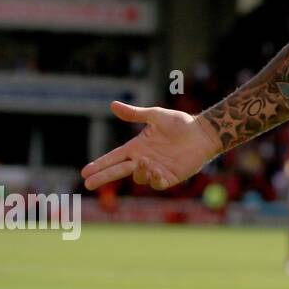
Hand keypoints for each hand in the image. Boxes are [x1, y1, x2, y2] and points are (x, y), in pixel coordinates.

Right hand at [82, 101, 221, 190]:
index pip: (114, 157)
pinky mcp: (170, 177)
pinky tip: (155, 171)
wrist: (203, 132)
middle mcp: (143, 160)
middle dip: (103, 177)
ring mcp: (156, 170)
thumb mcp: (155, 116)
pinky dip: (154, 179)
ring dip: (138, 172)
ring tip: (145, 162)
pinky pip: (157, 183)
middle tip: (88, 183)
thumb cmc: (181, 123)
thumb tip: (112, 104)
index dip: (100, 164)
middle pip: (119, 171)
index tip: (85, 171)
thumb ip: (135, 114)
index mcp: (137, 147)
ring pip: (139, 177)